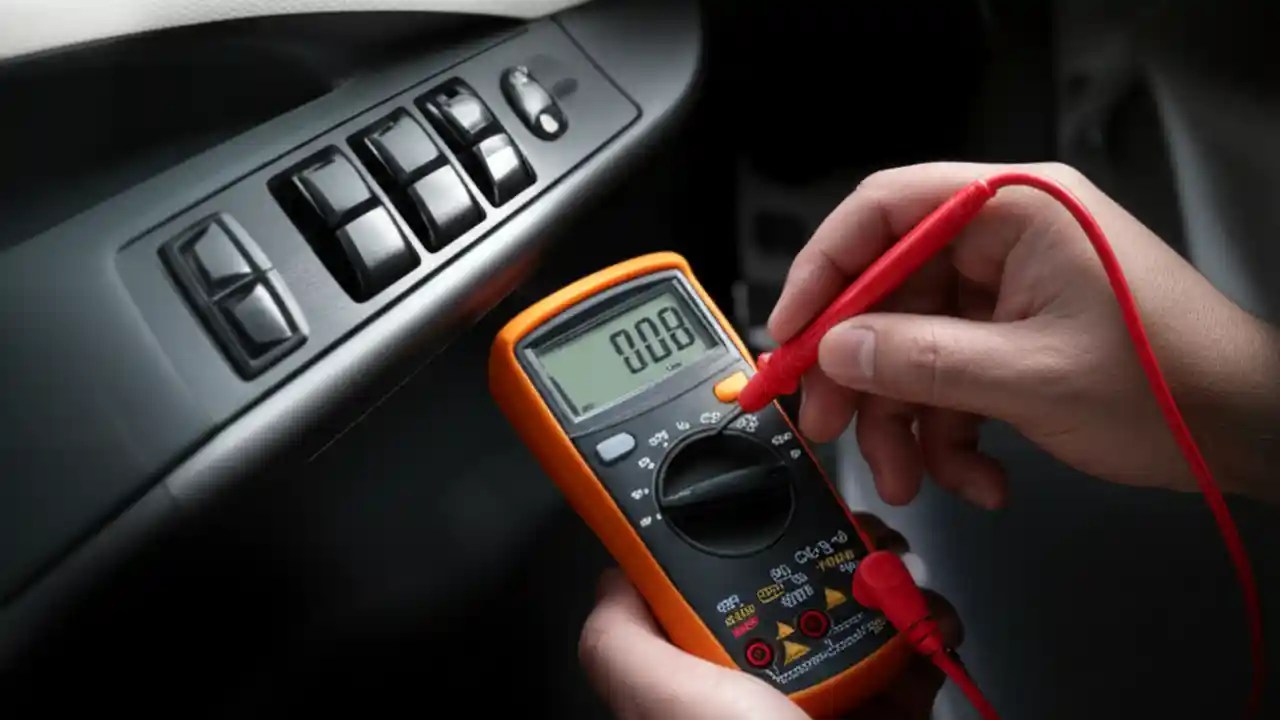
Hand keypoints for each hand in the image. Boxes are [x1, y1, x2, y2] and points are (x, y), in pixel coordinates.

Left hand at [578, 515, 961, 719]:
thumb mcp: (663, 699)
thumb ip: (620, 641)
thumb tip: (611, 579)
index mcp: (702, 682)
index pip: (714, 589)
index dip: (742, 538)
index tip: (774, 502)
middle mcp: (762, 690)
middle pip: (798, 586)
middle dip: (835, 548)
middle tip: (860, 534)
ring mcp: (828, 702)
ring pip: (861, 610)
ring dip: (891, 580)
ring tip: (902, 576)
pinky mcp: (887, 716)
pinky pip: (912, 654)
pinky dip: (929, 628)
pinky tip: (930, 622)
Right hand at [769, 162, 1279, 505]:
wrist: (1248, 429)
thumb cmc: (1174, 381)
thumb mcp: (1030, 377)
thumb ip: (919, 359)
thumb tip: (833, 350)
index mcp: (1014, 210)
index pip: (884, 212)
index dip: (822, 271)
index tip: (789, 335)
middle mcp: (1005, 237)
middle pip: (888, 290)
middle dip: (859, 370)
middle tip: (829, 422)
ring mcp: (1009, 288)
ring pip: (912, 345)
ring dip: (904, 419)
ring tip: (909, 478)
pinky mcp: (1014, 334)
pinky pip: (949, 374)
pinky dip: (948, 431)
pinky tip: (974, 475)